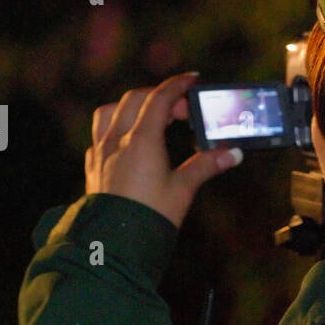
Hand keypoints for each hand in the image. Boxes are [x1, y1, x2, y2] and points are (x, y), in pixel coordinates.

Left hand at [85, 72, 242, 228]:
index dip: (178, 86)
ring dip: (131, 105)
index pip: (159, 99)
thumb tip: (232, 153)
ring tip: (149, 115)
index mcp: (141, 140)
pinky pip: (100, 133)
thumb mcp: (183, 189)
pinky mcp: (93, 166)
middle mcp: (117, 139)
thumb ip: (206, 165)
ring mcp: (101, 151)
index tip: (192, 80)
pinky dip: (115, 125)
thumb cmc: (150, 217)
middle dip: (160, 96)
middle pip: (136, 99)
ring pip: (110, 111)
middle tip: (182, 109)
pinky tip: (126, 139)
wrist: (116, 245)